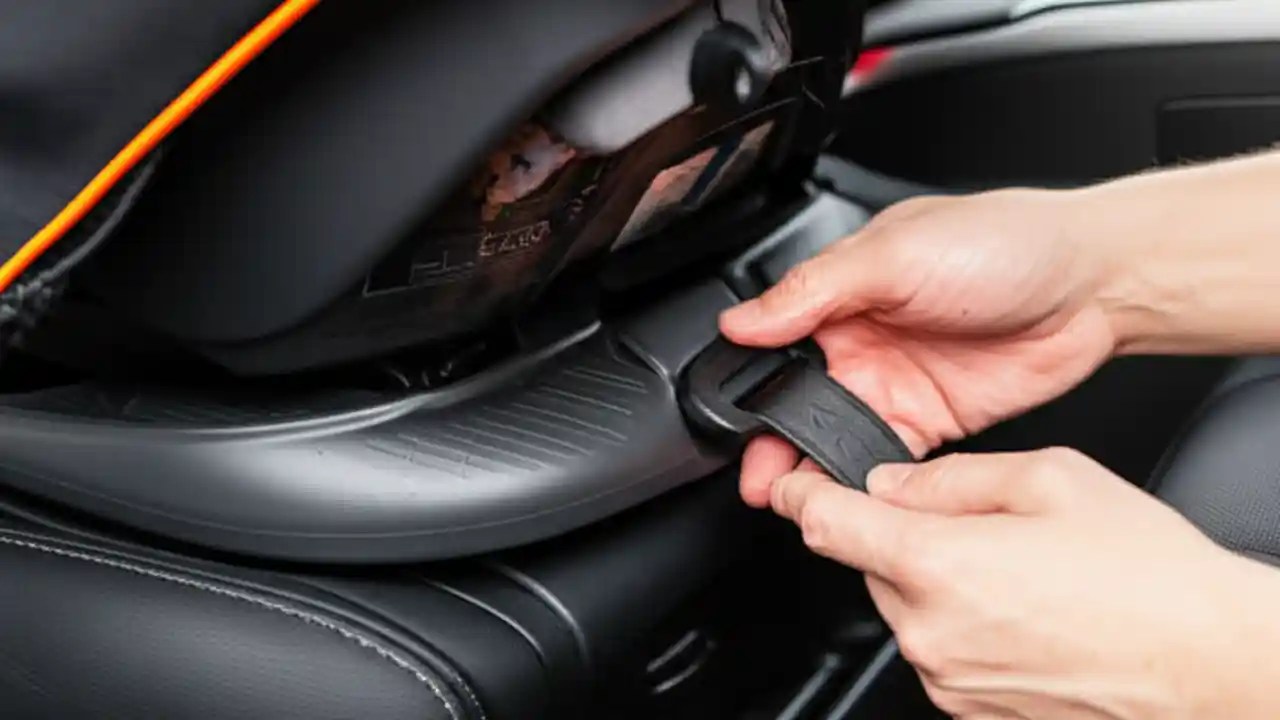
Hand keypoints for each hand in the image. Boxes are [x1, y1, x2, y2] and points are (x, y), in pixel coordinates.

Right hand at [720, 190, 1124, 505]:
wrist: (1096, 283)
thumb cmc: (1006, 242)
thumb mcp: (895, 254)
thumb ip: (814, 291)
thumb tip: (743, 320)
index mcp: (841, 289)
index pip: (773, 339)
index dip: (749, 378)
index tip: (730, 416)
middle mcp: (861, 338)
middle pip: (796, 398)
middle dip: (770, 439)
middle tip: (757, 475)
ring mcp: (895, 382)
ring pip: (834, 434)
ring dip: (811, 465)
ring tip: (791, 494)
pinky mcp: (932, 421)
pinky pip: (884, 458)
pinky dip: (863, 479)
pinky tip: (849, 493)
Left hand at [771, 449, 1279, 719]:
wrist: (1213, 667)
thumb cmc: (1151, 579)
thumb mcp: (1052, 479)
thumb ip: (952, 478)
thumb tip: (892, 482)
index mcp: (936, 564)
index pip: (824, 523)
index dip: (799, 493)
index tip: (792, 482)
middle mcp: (929, 631)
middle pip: (872, 564)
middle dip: (905, 537)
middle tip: (982, 528)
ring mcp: (949, 680)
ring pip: (909, 608)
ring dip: (940, 583)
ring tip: (1026, 576)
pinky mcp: (972, 712)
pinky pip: (942, 650)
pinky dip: (965, 625)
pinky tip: (1030, 614)